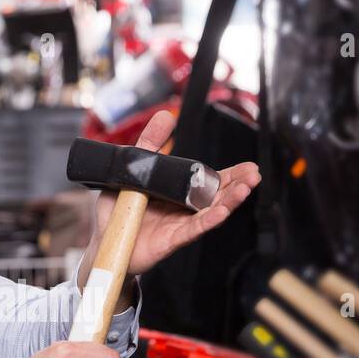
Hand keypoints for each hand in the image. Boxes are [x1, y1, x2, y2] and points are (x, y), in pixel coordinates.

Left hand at [77, 110, 261, 284]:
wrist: (104, 242)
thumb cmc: (119, 211)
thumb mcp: (133, 170)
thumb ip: (149, 145)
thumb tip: (166, 115)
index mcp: (179, 193)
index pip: (211, 182)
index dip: (231, 175)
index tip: (250, 167)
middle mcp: (184, 210)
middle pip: (217, 197)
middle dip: (237, 186)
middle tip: (255, 175)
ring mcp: (179, 225)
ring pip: (210, 213)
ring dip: (229, 202)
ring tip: (245, 190)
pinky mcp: (170, 240)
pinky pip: (191, 230)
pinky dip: (206, 221)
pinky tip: (222, 213)